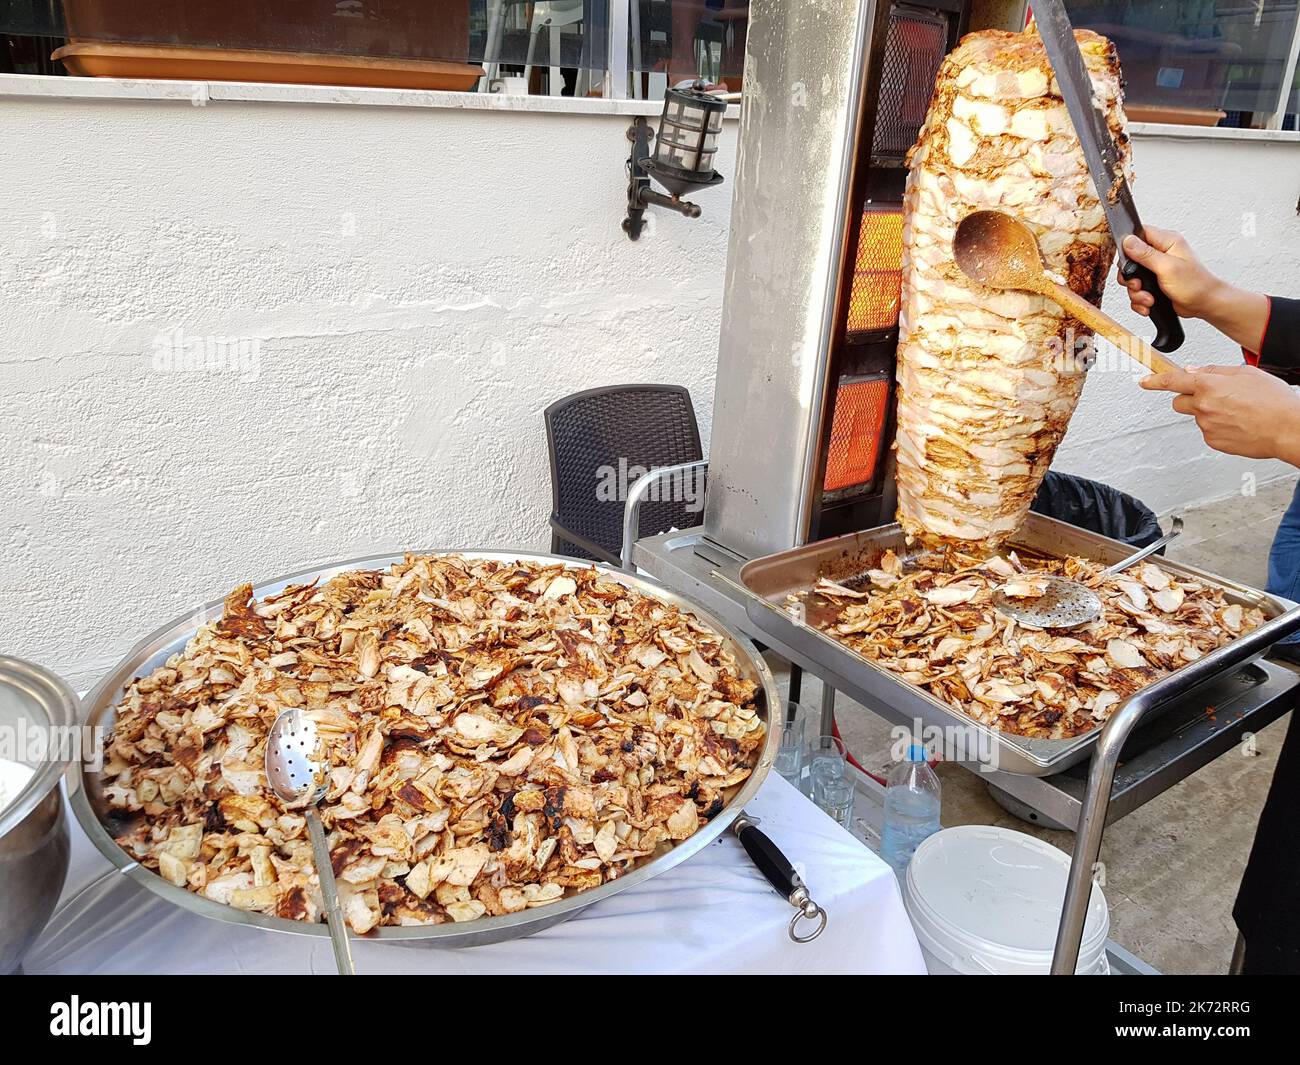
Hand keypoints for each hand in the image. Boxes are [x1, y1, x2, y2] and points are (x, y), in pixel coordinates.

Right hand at [1118, 226, 1269, 351]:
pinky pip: (1138, 290)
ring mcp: (1157, 269)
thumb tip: (1128, 241)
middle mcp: (1161, 253)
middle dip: (1130, 277)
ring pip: (1133, 278)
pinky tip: (1149, 303)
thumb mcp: (1167, 267)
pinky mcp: (1155, 283)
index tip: (1128, 262)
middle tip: (1138, 284)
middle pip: (1131, 259)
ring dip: (1136, 292)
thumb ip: (1145, 254)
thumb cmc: (1195, 284)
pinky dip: (1140, 299)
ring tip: (1148, 298)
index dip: (1128, 245)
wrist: (1204, 304)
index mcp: (1167, 241)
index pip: (1139, 233)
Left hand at [1140, 364, 1299, 463]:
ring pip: (1196, 416)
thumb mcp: (1247, 373)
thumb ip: (1215, 371)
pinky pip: (1208, 431)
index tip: (1144, 381)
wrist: (1287, 428)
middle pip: (1179, 401)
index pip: (1172, 381)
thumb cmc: (1273, 401)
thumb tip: (1194, 371)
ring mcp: (1206, 425)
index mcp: (1209, 385)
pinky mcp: (1212, 441)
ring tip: (1236, 411)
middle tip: (1213, 397)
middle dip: (1189, 398)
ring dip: (1208, 412)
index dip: (1155, 381)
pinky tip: (1237, 423)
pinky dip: (1218, 426)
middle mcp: (1203, 406)